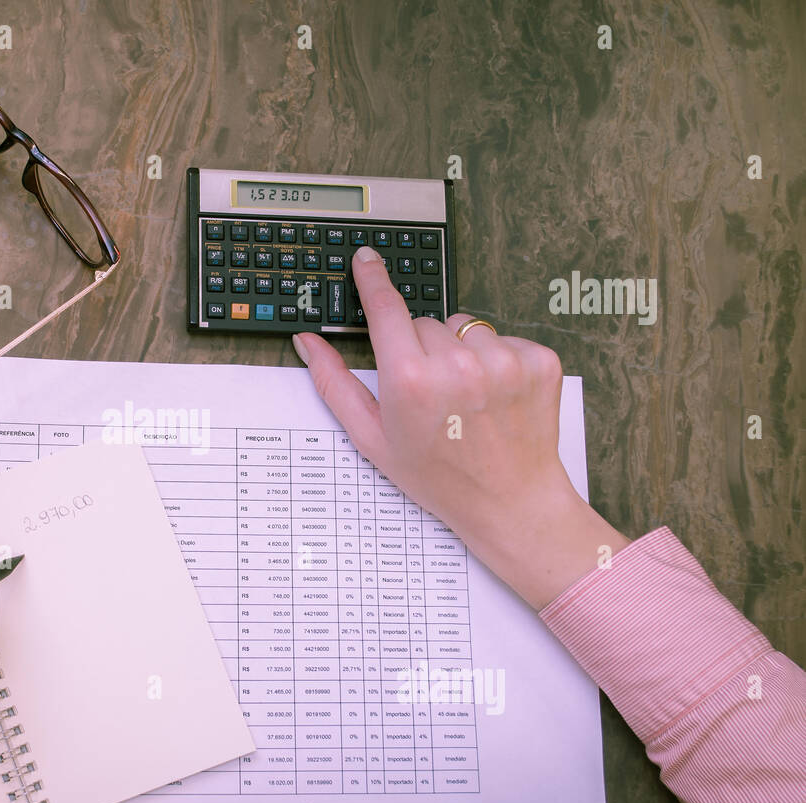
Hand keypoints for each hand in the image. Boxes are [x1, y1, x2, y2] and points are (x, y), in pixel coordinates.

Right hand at [293, 246, 628, 609]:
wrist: (510, 501)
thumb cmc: (440, 477)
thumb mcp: (374, 438)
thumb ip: (335, 385)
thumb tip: (308, 343)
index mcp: (411, 381)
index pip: (386, 309)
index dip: (373, 279)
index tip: (367, 258)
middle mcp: (457, 365)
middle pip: (426, 324)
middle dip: (422, 349)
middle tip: (432, 395)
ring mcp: (503, 361)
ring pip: (467, 328)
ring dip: (463, 353)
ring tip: (467, 398)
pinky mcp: (538, 361)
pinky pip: (505, 338)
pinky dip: (499, 360)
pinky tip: (495, 397)